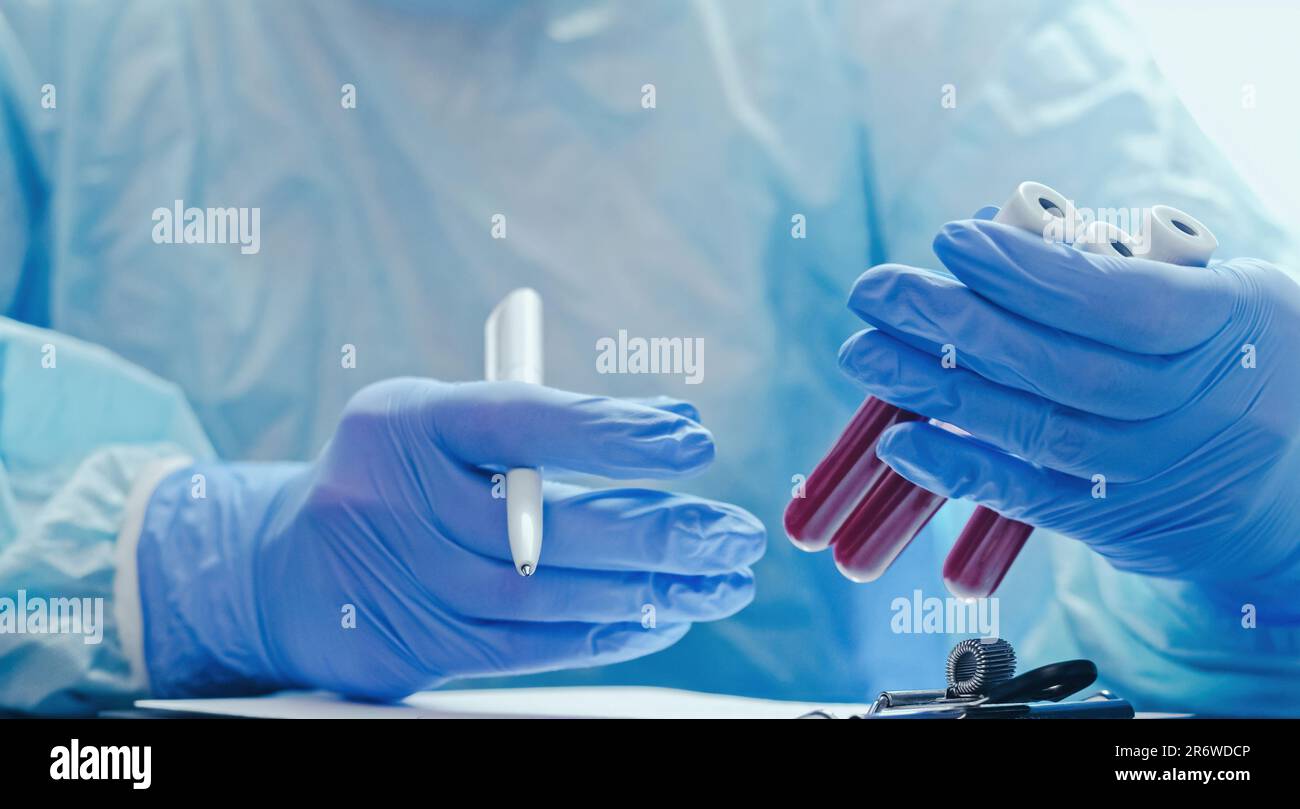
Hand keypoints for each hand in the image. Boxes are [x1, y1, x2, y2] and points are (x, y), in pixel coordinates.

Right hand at [137, 379, 764, 699]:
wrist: (286, 566)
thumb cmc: (398, 476)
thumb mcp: (447, 424)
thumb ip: (547, 423)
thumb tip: (671, 424)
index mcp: (405, 420)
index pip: (521, 421)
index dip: (611, 432)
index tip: (694, 441)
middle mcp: (389, 497)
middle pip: (542, 526)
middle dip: (656, 533)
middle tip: (734, 536)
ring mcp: (392, 579)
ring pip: (540, 596)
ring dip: (645, 593)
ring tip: (717, 584)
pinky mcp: (403, 648)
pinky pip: (522, 648)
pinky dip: (601, 635)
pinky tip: (658, 620)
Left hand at [836, 216, 1299, 590]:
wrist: (1295, 485)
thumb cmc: (1236, 361)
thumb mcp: (1221, 296)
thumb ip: (1125, 268)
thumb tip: (998, 235)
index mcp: (1229, 324)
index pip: (1119, 300)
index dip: (1028, 273)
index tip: (950, 239)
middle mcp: (1195, 405)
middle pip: (1060, 365)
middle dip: (955, 324)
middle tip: (875, 290)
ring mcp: (1155, 472)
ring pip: (1036, 428)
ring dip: (937, 391)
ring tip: (864, 354)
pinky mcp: (1118, 522)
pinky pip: (1031, 497)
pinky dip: (960, 470)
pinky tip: (899, 441)